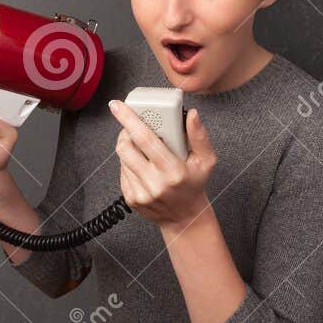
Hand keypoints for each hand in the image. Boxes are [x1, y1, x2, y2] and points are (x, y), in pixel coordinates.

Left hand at [112, 100, 215, 228]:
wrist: (185, 217)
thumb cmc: (194, 184)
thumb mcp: (206, 161)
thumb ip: (199, 136)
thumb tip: (192, 114)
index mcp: (174, 171)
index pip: (145, 139)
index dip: (129, 119)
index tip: (116, 105)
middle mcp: (155, 183)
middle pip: (126, 148)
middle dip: (125, 132)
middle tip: (132, 127)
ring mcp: (141, 193)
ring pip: (122, 158)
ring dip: (127, 147)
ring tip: (141, 148)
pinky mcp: (131, 198)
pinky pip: (122, 171)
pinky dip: (128, 163)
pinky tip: (141, 165)